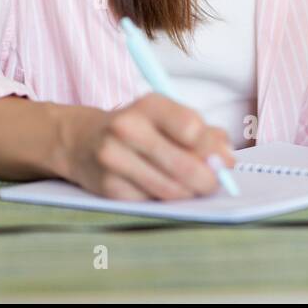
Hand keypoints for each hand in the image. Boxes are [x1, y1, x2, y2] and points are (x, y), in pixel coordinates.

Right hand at [64, 94, 234, 200]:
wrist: (81, 140)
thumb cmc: (138, 127)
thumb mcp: (168, 116)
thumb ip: (204, 132)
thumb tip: (227, 160)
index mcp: (149, 104)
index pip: (192, 128)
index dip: (214, 149)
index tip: (222, 159)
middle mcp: (127, 129)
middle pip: (185, 165)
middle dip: (209, 180)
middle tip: (216, 183)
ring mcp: (114, 160)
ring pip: (172, 190)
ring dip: (191, 194)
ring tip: (194, 188)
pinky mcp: (109, 189)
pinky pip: (153, 203)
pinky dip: (166, 201)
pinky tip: (164, 190)